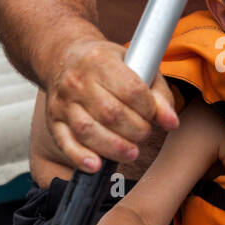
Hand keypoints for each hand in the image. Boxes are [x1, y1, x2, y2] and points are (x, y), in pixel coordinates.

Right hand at [46, 37, 178, 173]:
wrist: (65, 58)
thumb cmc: (107, 65)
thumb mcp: (137, 65)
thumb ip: (158, 93)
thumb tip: (171, 122)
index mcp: (100, 61)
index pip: (131, 90)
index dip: (148, 109)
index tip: (153, 115)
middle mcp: (78, 81)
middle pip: (111, 113)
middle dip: (136, 130)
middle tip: (143, 133)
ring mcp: (63, 103)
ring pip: (88, 131)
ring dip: (115, 147)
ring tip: (131, 151)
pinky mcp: (53, 121)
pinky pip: (66, 143)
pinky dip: (81, 158)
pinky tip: (97, 165)